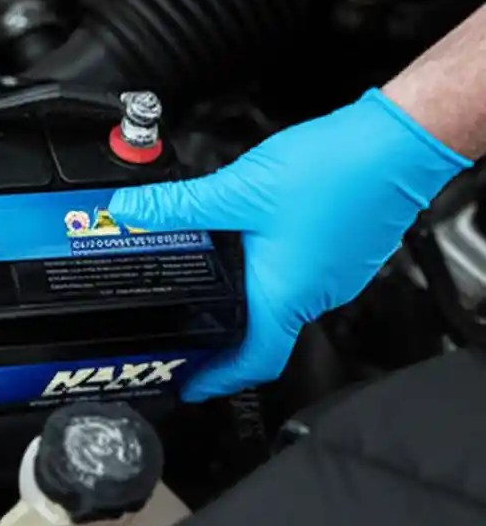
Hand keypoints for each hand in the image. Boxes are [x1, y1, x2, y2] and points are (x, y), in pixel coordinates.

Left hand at [109, 89, 469, 401]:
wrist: (396, 141)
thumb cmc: (335, 170)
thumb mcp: (236, 190)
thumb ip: (177, 205)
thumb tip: (128, 213)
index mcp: (286, 295)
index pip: (251, 362)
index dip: (216, 380)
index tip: (190, 384)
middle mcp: (315, 294)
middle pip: (262, 329)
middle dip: (221, 328)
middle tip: (187, 321)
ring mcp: (335, 274)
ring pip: (282, 296)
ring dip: (246, 291)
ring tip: (211, 274)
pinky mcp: (345, 251)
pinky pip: (301, 271)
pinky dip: (270, 266)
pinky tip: (251, 238)